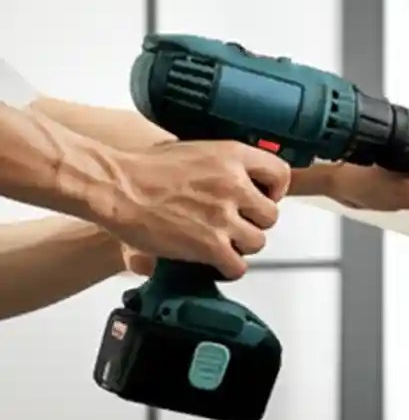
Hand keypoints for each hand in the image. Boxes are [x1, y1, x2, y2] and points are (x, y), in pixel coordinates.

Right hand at [96, 140, 290, 279]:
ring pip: (257, 242)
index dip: (274, 190)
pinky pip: (238, 266)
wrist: (116, 185)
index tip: (263, 198)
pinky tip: (214, 262)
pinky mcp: (210, 244)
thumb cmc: (146, 168)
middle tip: (234, 224)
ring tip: (220, 242)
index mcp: (233, 156)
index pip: (281, 174)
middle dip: (254, 222)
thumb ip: (225, 166)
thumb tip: (245, 181)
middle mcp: (235, 184)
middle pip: (271, 215)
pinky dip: (228, 268)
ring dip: (240, 246)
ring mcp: (223, 215)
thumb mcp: (196, 152)